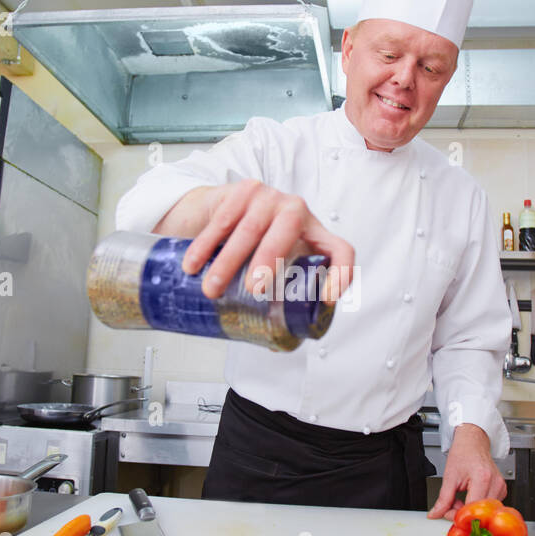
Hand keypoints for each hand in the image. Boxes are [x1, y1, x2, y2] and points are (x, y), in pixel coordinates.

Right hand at [181, 179, 354, 301]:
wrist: (224, 208)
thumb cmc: (255, 243)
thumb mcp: (274, 264)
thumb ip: (277, 295)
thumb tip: (275, 344)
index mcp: (314, 235)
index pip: (340, 250)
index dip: (341, 274)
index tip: (326, 298)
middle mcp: (295, 211)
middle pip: (287, 233)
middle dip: (268, 262)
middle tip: (253, 289)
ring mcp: (268, 198)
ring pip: (249, 229)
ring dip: (228, 262)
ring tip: (213, 288)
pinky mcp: (242, 191)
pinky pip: (222, 220)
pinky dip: (205, 246)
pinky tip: (194, 264)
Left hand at [428, 423, 506, 519]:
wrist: (473, 442)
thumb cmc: (463, 453)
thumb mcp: (449, 476)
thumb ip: (443, 499)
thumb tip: (436, 514)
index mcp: (483, 478)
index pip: (472, 508)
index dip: (458, 514)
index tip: (447, 512)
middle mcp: (495, 483)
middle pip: (479, 512)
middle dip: (463, 512)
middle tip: (452, 504)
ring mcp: (501, 487)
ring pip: (485, 511)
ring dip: (470, 509)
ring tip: (461, 498)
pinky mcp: (502, 489)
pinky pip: (489, 505)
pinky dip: (477, 504)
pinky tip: (470, 496)